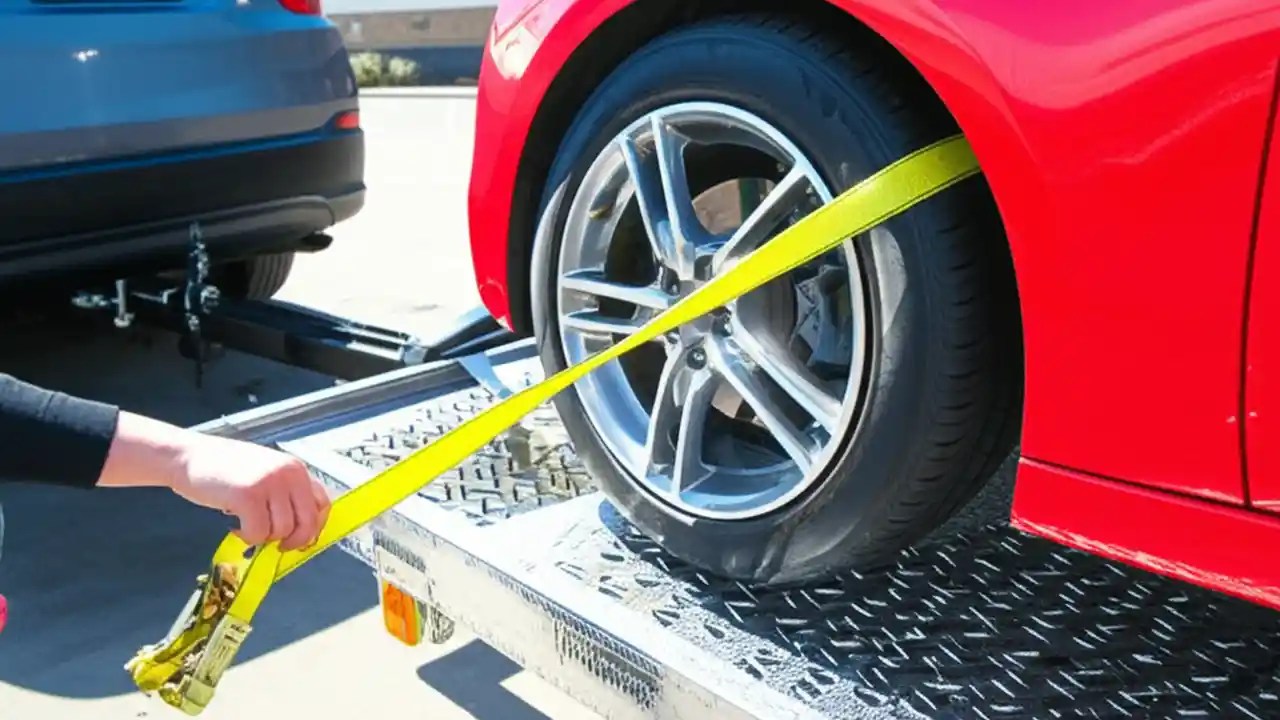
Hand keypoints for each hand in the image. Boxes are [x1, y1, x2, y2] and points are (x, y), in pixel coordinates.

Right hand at [171, 434, 331, 550]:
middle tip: (276, 545)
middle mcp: (288, 474)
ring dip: (263, 537)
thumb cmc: (225, 468)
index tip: (300, 539)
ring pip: (281, 531)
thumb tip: (303, 530)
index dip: (314, 528)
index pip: (322, 505)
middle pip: (307, 523)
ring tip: (246, 524)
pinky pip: (258, 533)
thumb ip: (286, 493)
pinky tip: (235, 526)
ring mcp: (269, 484)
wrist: (188, 456)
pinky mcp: (248, 496)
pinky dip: (247, 537)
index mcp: (295, 468)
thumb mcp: (266, 472)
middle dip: (293, 541)